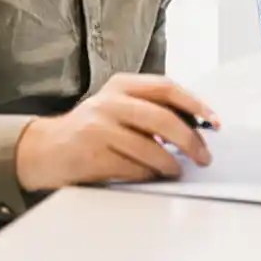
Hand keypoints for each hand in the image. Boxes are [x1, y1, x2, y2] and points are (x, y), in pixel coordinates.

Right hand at [14, 73, 219, 191]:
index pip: (166, 88)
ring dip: (170, 164)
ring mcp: (99, 128)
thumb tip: (196, 127)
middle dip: (190, 141)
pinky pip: (134, 168)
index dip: (195, 104)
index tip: (214, 121)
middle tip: (203, 157)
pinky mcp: (93, 155)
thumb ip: (150, 109)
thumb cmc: (90, 129)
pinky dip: (148, 175)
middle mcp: (109, 102)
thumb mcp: (118, 107)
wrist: (45, 149)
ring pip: (151, 149)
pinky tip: (150, 175)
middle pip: (163, 119)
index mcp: (121, 85)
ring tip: (174, 170)